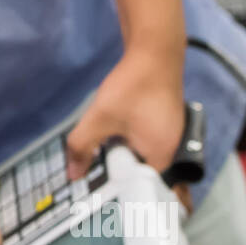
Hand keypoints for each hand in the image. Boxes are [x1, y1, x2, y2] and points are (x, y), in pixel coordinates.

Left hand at [66, 48, 183, 178]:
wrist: (155, 53)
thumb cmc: (133, 87)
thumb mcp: (101, 118)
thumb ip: (82, 147)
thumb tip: (72, 175)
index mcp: (162, 158)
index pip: (142, 189)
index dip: (120, 189)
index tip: (100, 192)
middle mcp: (173, 152)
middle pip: (143, 175)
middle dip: (121, 173)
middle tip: (97, 170)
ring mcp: (172, 139)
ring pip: (144, 159)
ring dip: (124, 156)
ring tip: (106, 149)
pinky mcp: (167, 126)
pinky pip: (148, 145)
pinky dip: (132, 144)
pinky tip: (118, 132)